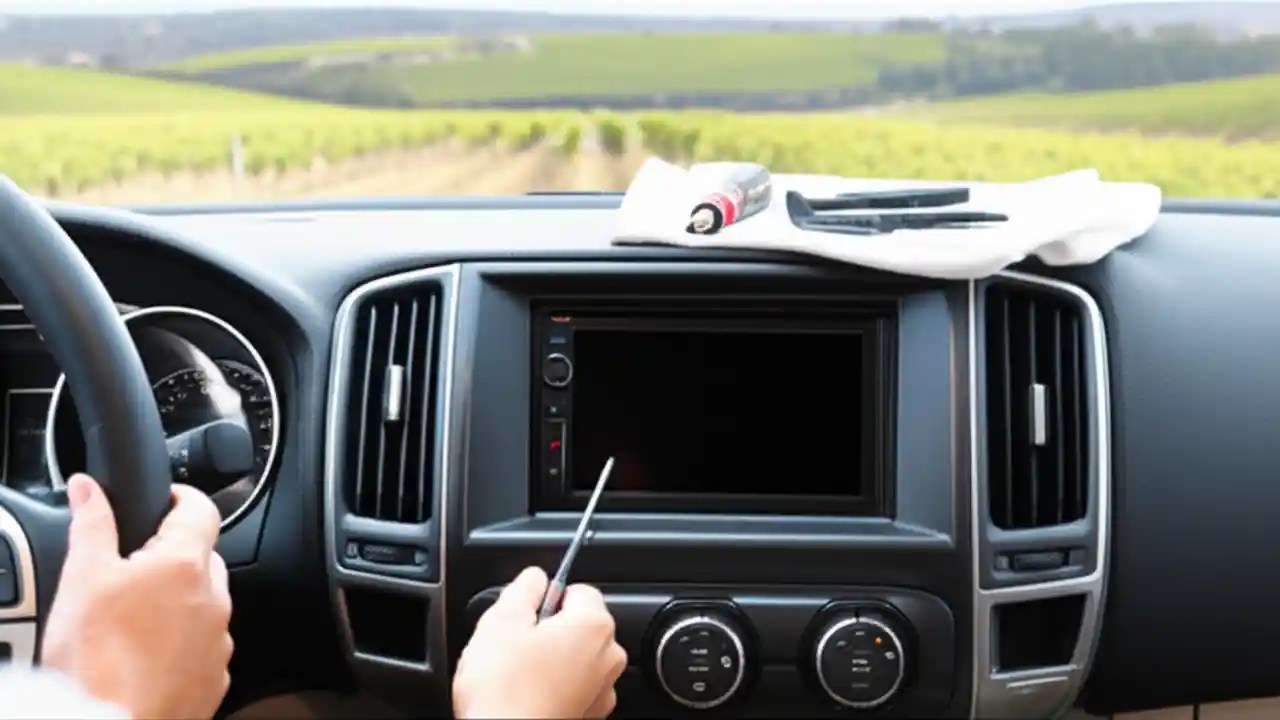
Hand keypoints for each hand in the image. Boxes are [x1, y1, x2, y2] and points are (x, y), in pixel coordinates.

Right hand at [41, 474, 232, 719]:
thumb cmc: (95, 661)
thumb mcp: (82, 579)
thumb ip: (92, 526)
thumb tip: (90, 489)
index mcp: (186, 565)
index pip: (202, 510)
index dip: (182, 498)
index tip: (166, 500)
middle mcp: (214, 601)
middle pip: (203, 559)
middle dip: (173, 557)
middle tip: (132, 571)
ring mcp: (218, 642)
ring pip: (204, 606)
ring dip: (179, 604)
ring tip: (132, 622)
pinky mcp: (214, 678)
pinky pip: (203, 648)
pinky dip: (182, 644)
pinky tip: (146, 655)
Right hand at [453, 567, 626, 718]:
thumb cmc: (505, 691)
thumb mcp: (501, 622)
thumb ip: (523, 588)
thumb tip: (534, 577)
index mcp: (593, 626)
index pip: (577, 590)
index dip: (546, 597)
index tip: (525, 613)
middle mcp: (608, 657)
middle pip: (578, 624)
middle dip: (548, 628)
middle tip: (515, 644)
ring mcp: (601, 689)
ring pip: (575, 656)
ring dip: (551, 658)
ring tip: (517, 672)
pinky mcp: (589, 714)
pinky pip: (573, 685)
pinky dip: (554, 685)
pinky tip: (527, 692)